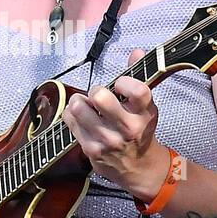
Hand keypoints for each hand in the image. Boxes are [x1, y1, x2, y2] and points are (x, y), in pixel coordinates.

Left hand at [61, 48, 166, 201]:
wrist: (137, 166)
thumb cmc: (139, 130)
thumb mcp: (145, 106)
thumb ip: (139, 77)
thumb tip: (136, 51)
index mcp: (144, 113)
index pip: (137, 90)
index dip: (124, 82)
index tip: (120, 84)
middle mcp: (128, 128)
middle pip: (100, 97)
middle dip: (96, 90)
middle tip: (98, 95)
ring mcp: (108, 140)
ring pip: (80, 107)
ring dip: (79, 102)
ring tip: (86, 105)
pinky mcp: (91, 149)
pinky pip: (70, 121)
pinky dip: (72, 114)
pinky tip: (81, 117)